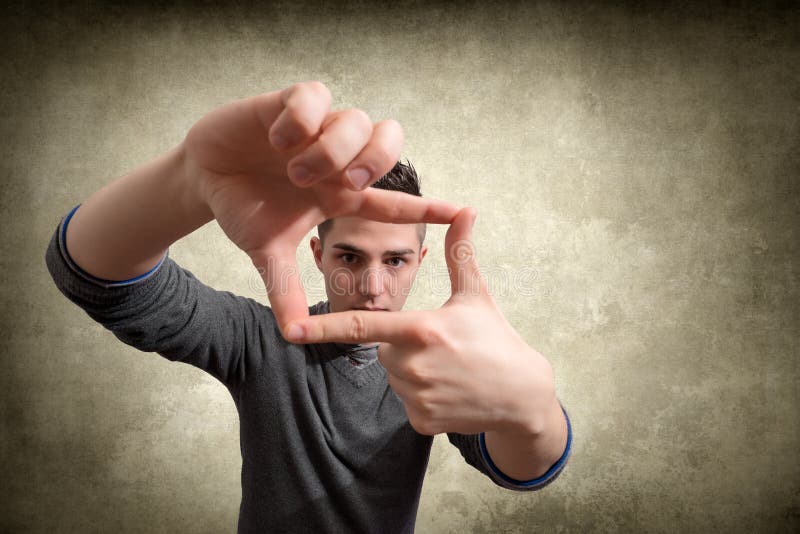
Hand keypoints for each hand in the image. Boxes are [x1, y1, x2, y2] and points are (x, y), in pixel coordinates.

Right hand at [181, 82, 458, 334]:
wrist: (206, 178)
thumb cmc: (245, 209)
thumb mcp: (268, 253)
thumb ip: (285, 290)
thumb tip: (294, 335)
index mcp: (340, 195)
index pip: (392, 202)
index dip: (427, 207)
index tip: (462, 213)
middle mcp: (336, 160)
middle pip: (388, 142)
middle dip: (375, 162)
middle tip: (348, 184)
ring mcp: (315, 130)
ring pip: (356, 119)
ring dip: (332, 149)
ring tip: (297, 171)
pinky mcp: (287, 104)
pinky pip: (314, 95)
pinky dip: (301, 117)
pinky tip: (279, 139)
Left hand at [288, 208, 556, 436]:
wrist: (522, 396)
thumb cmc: (497, 339)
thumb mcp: (476, 296)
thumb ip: (460, 253)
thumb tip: (466, 210)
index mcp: (420, 329)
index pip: (361, 327)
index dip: (322, 327)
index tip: (291, 330)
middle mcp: (412, 365)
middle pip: (382, 350)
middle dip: (401, 345)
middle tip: (439, 346)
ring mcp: (416, 397)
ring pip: (394, 377)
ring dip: (412, 372)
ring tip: (449, 369)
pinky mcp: (420, 422)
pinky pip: (406, 402)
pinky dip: (422, 396)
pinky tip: (450, 391)